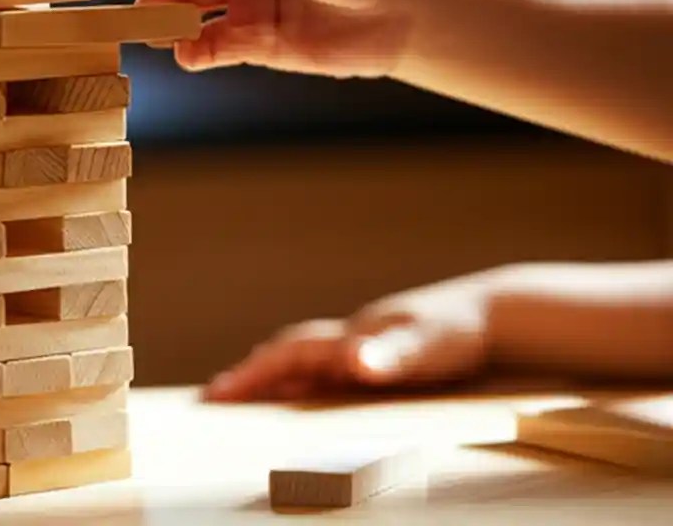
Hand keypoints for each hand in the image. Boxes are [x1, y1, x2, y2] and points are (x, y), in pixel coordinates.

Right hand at [203, 269, 494, 401]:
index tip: (216, 394)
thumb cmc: (461, 331)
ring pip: (305, 363)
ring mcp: (363, 348)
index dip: (251, 375)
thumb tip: (354, 359)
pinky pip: (330, 373)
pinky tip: (310, 397)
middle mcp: (349, 340)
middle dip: (250, 376)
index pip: (288, 355)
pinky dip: (307, 384)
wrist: (498, 313)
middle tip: (214, 397)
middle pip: (287, 356)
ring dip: (274, 378)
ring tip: (246, 396)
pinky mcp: (380, 359)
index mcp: (350, 338)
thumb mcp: (426, 345)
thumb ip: (390, 353)